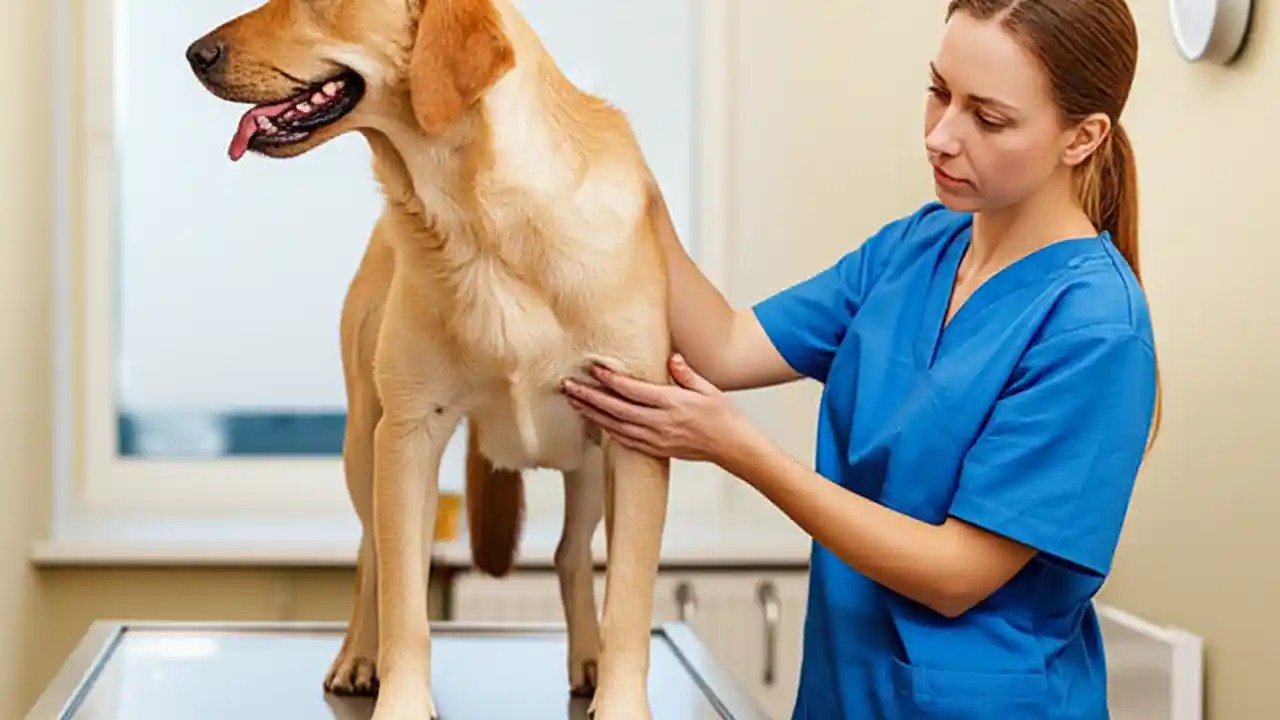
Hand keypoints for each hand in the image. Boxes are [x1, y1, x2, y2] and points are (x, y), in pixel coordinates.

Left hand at [562, 354, 755, 465]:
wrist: (734, 448)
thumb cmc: (724, 417)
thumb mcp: (709, 388)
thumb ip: (686, 373)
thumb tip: (670, 358)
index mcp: (673, 404)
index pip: (634, 391)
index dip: (612, 380)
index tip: (595, 370)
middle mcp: (661, 423)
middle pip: (617, 409)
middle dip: (591, 397)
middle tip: (569, 387)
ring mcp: (656, 439)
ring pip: (616, 426)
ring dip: (593, 414)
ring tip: (575, 402)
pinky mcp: (656, 450)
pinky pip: (625, 440)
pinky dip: (607, 430)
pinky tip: (596, 421)